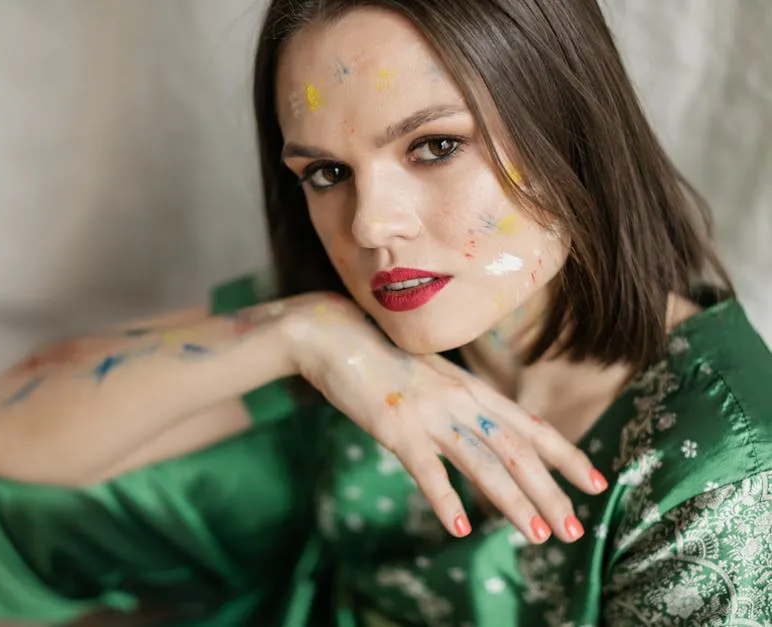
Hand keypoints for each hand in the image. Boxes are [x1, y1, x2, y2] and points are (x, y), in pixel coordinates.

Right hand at [281, 293, 607, 543]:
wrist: (334, 336)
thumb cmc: (381, 358)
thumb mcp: (432, 378)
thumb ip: (459, 403)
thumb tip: (484, 431)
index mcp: (471, 389)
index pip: (530, 427)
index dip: (566, 456)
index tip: (597, 482)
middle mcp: (460, 400)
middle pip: (516, 451)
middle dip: (549, 492)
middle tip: (573, 530)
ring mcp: (429, 413)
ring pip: (483, 463)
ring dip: (513, 502)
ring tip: (537, 536)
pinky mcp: (395, 426)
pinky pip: (426, 469)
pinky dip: (445, 498)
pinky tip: (460, 527)